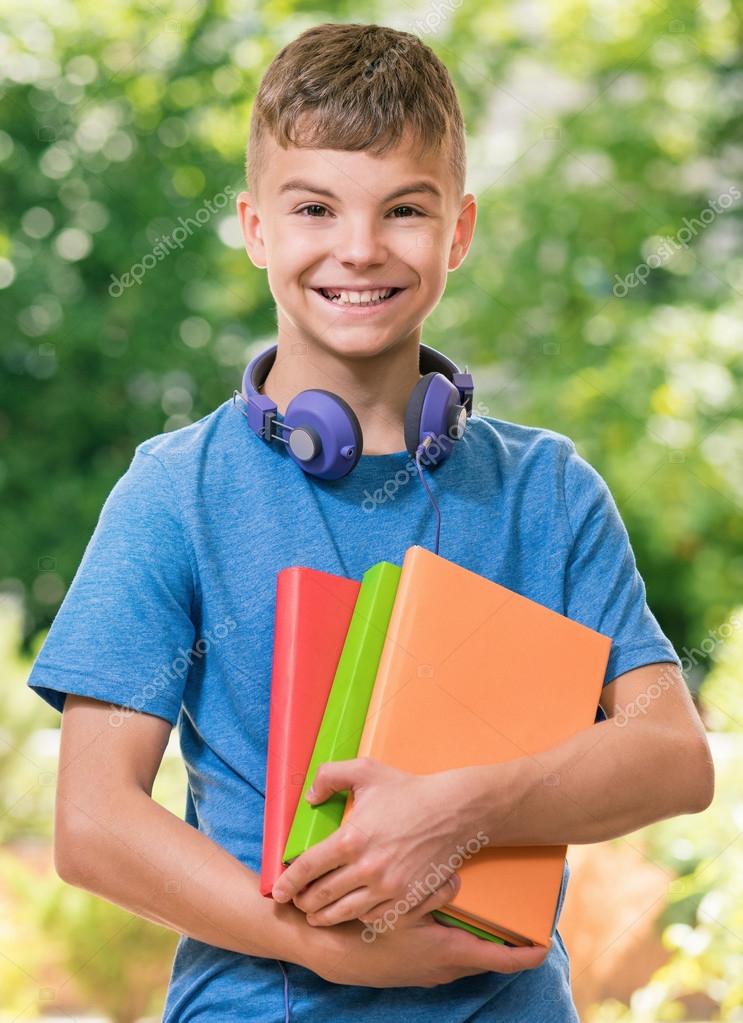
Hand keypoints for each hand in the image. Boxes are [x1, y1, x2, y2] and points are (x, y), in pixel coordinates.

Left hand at [273, 757, 489, 925]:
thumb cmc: (408, 790)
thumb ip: (330, 776)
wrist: (454, 812)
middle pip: (322, 896)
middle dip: (303, 903)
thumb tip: (309, 797)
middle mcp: (367, 868)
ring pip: (344, 913)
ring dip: (325, 917)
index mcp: (352, 838)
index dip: (288, 882)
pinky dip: (358, 917)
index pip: (308, 867)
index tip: (278, 891)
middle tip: (296, 903)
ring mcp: (388, 888)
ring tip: (316, 915)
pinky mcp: (406, 900)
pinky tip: (352, 911)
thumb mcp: (366, 771)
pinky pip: (373, 918)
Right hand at [302, 874, 548, 987]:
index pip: (501, 960)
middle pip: (489, 958)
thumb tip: (457, 879)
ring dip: (483, 941)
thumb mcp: (400, 906)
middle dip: (507, 942)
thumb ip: (431, 891)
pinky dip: (461, 941)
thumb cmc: (370, 932)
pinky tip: (453, 918)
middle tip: (524, 920)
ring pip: (469, 956)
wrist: (335, 955)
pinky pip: (451, 954)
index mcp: (449, 954)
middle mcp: (446, 968)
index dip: (526, 953)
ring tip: (496, 917)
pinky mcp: (420, 967)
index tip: (547, 944)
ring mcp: (433, 971)